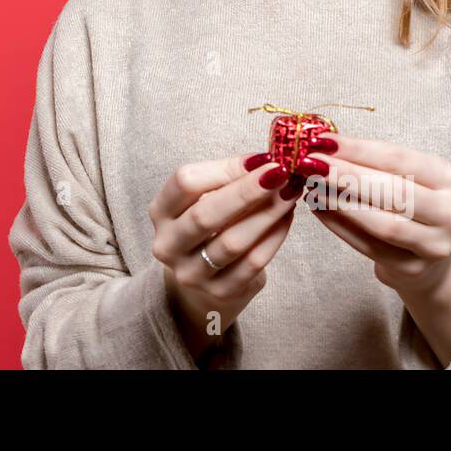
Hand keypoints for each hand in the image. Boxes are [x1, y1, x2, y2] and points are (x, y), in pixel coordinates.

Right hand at [148, 153, 302, 361]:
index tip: (261, 158)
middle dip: (247, 192)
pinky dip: (274, 237)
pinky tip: (287, 218)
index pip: (185, 183)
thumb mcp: (206, 197)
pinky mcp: (220, 292)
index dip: (224, 168)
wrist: (204, 276)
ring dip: (267, 214)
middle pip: (205, 215)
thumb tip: (265, 160)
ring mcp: (192, 273)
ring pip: (232, 242)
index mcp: (161, 212)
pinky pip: (252, 264)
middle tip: (281, 173)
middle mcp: (168, 245)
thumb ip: (228, 177)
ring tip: (290, 193)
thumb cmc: (209, 224)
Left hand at [300, 131, 450, 363]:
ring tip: (312, 187)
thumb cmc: (411, 204)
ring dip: (341, 203)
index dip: (357, 149)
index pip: (398, 158)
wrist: (432, 257)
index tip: (322, 140)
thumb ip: (371, 163)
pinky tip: (319, 210)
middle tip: (310, 164)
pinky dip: (340, 227)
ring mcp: (435, 246)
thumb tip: (323, 144)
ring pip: (383, 224)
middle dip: (346, 175)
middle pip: (392, 192)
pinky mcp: (413, 270)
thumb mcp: (405, 177)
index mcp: (449, 178)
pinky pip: (370, 247)